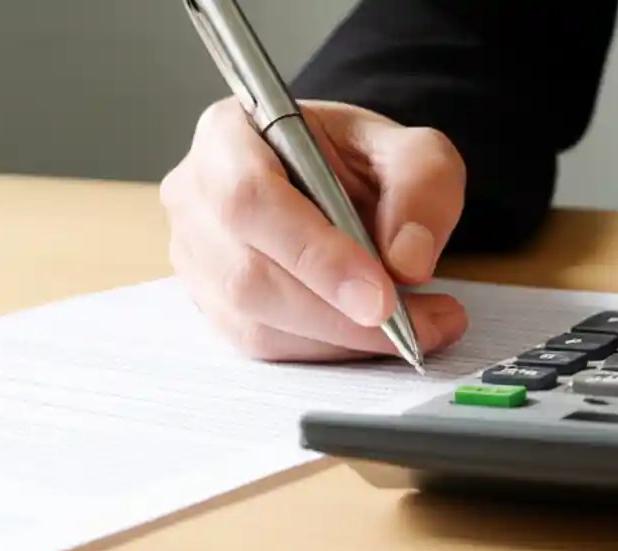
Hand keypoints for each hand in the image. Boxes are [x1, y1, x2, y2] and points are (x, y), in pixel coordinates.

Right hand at [160, 98, 468, 361]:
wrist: (335, 180)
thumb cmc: (360, 159)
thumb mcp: (413, 151)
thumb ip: (421, 189)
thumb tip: (408, 261)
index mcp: (229, 133)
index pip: (251, 198)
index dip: (315, 255)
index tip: (381, 297)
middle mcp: (197, 196)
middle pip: (249, 275)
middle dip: (339, 314)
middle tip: (415, 326)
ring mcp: (196, 257)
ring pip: (255, 321)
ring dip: (341, 339)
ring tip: (416, 329)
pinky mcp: (213, 304)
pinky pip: (265, 345)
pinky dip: (327, 350)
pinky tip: (374, 335)